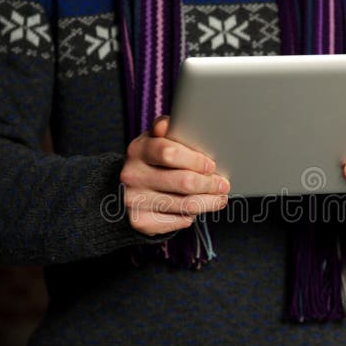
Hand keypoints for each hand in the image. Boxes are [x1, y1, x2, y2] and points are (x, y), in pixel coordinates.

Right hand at [120, 115, 229, 234]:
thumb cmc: (149, 162)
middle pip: (183, 182)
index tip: (211, 165)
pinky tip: (197, 209)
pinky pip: (178, 221)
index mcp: (138, 150)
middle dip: (210, 184)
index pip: (170, 153)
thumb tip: (166, 124)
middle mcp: (133, 175)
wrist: (121, 190)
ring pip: (186, 205)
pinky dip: (192, 215)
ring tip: (220, 198)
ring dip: (209, 202)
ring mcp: (135, 200)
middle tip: (223, 184)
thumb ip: (165, 131)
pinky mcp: (141, 222)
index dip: (196, 160)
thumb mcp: (153, 141)